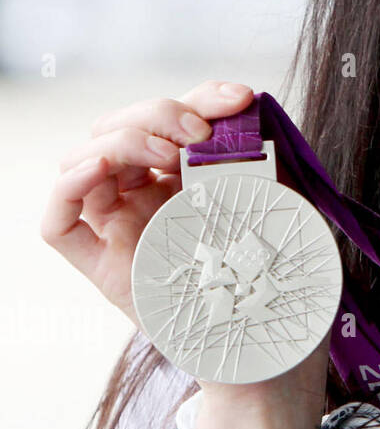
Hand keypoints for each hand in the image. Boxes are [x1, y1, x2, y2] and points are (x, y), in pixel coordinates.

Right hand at [42, 79, 255, 327]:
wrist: (271, 329)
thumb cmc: (271, 261)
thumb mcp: (270, 195)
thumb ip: (255, 152)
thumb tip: (246, 105)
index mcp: (180, 173)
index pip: (170, 117)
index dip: (200, 99)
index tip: (239, 100)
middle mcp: (142, 194)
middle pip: (118, 129)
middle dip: (158, 115)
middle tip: (200, 133)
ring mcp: (118, 226)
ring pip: (84, 161)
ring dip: (121, 141)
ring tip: (167, 152)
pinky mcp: (103, 265)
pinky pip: (58, 224)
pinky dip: (68, 187)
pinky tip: (99, 169)